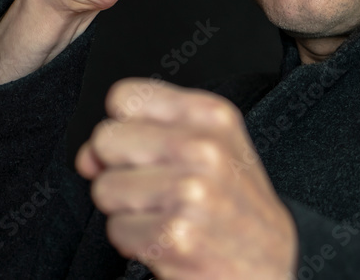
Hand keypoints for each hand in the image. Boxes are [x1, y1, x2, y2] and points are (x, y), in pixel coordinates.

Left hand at [75, 78, 297, 279]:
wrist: (273, 262)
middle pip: (106, 139)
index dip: (124, 125)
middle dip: (118, 168)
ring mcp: (190, 192)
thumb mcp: (207, 147)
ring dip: (126, 210)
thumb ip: (144, 133)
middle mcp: (203, 147)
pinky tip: (169, 239)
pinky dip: (135, 241)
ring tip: (166, 214)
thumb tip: (87, 156)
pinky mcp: (174, 236)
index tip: (146, 147)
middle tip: (156, 187)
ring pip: (104, 188)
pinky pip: (116, 229)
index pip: (124, 96)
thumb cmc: (232, 202)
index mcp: (213, 115)